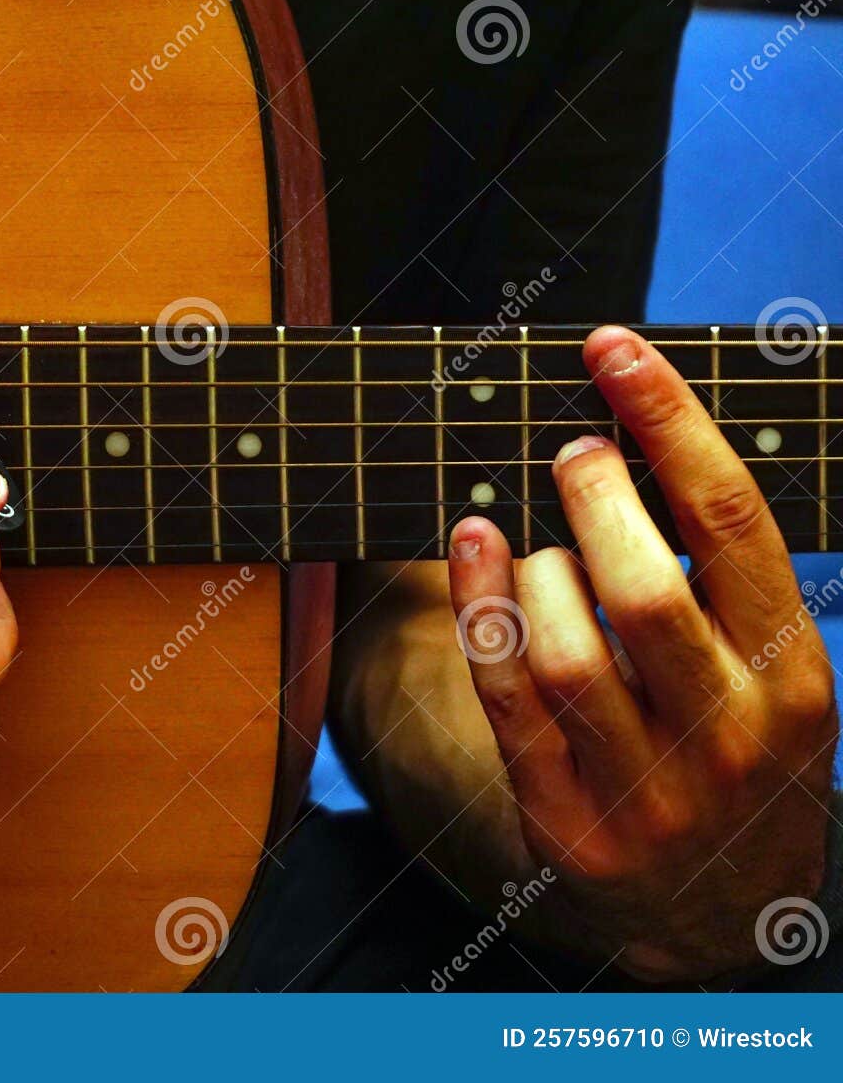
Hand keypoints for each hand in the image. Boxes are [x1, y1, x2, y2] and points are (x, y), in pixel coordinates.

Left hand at [448, 326, 837, 980]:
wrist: (717, 915)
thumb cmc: (736, 750)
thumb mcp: (769, 672)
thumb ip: (722, 578)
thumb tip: (631, 436)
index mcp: (794, 678)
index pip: (732, 524)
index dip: (669, 422)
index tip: (615, 351)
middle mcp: (727, 736)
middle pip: (643, 589)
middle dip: (593, 494)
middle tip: (574, 451)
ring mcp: (643, 791)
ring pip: (563, 650)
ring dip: (533, 565)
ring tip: (539, 540)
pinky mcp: (564, 823)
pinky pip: (503, 700)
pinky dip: (477, 609)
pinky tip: (473, 546)